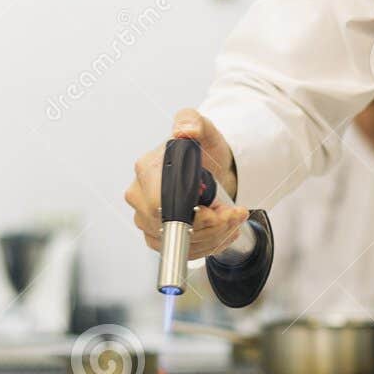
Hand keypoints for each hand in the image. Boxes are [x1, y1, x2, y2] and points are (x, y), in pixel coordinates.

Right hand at [124, 109, 248, 258]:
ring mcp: (147, 220)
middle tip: (234, 214)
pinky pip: (184, 252)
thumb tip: (185, 130)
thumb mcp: (202, 128)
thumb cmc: (203, 150)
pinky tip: (224, 229)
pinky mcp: (159, 238)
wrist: (211, 169)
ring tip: (232, 218)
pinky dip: (211, 245)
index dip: (189, 213)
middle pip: (172, 227)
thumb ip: (191, 121)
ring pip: (181, 243)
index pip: (160, 204)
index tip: (215, 209)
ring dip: (215, 236)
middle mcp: (140, 197)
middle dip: (210, 225)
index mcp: (146, 170)